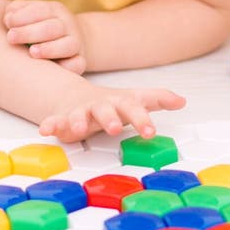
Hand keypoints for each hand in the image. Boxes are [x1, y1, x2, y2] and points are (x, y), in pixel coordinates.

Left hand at [4, 0, 86, 73]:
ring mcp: (75, 43)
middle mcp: (67, 25)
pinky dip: (70, 67)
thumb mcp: (31, 13)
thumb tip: (8, 19)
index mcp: (54, 10)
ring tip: (32, 52)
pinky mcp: (80, 60)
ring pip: (68, 45)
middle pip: (53, 27)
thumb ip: (17, 12)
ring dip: (50, 49)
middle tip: (11, 38)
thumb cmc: (40, 25)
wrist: (72, 37)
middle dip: (30, 32)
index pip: (41, 10)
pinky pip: (78, 64)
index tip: (8, 23)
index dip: (24, 16)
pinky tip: (55, 69)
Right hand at [38, 84, 186, 142]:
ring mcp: (81, 111)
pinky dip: (50, 124)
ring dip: (79, 120)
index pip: (134, 108)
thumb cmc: (113, 103)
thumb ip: (157, 100)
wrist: (78, 97)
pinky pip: (55, 120)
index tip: (151, 132)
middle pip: (106, 110)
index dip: (142, 119)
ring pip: (79, 115)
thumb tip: (183, 100)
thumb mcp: (135, 100)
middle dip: (110, 118)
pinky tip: (46, 129)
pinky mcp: (63, 118)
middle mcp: (100, 105)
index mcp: (119, 101)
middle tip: (115, 128)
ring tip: (80, 127)